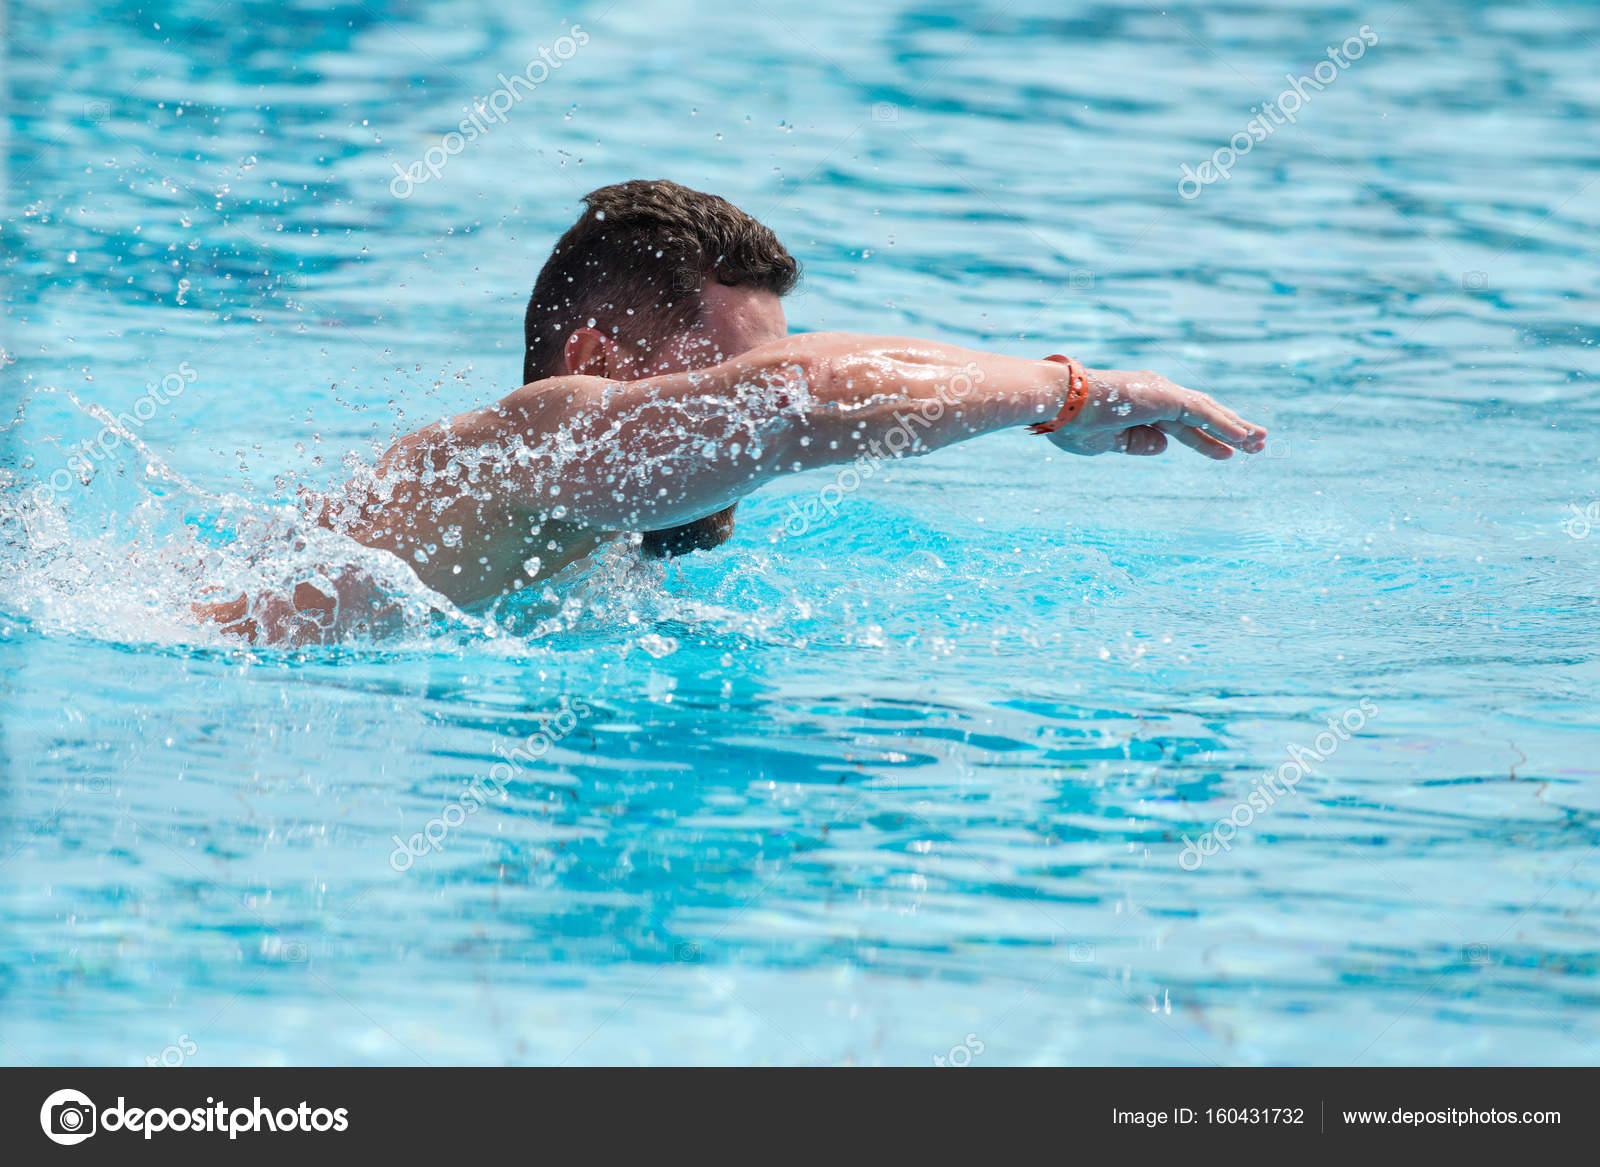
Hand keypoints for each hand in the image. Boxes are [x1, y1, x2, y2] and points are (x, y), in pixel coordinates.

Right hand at [1038, 356, 1266, 458]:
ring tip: (1260, 442)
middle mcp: (1157, 394)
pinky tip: (1243, 438)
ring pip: (1208, 412)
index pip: (1186, 424)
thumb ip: (1138, 443)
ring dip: (1235, 427)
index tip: (1229, 453)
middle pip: (1204, 414)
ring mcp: (1161, 393)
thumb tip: (1164, 446)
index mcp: (1144, 405)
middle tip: (1257, 444)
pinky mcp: (1164, 396)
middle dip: (1231, 430)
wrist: (1058, 405)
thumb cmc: (1072, 423)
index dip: (1208, 440)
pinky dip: (1223, 425)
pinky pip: (1201, 413)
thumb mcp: (1109, 442)